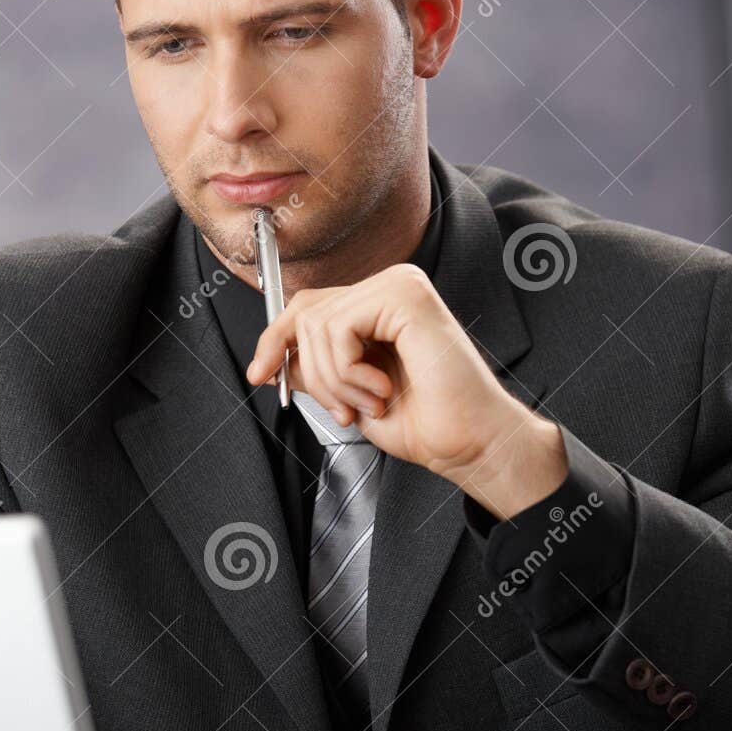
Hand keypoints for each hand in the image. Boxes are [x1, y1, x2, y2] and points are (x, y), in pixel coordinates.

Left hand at [246, 264, 567, 519]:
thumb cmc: (429, 424)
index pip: (308, 306)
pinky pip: (337, 328)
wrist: (469, 444)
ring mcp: (400, 286)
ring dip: (334, 381)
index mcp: (382, 306)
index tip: (261, 375)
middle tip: (343, 409)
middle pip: (305, 310)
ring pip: (316, 324)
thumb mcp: (351, 395)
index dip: (274, 341)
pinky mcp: (405, 296)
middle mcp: (392, 287)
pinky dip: (348, 372)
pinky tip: (381, 390)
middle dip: (309, 371)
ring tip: (370, 403)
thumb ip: (317, 368)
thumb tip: (277, 357)